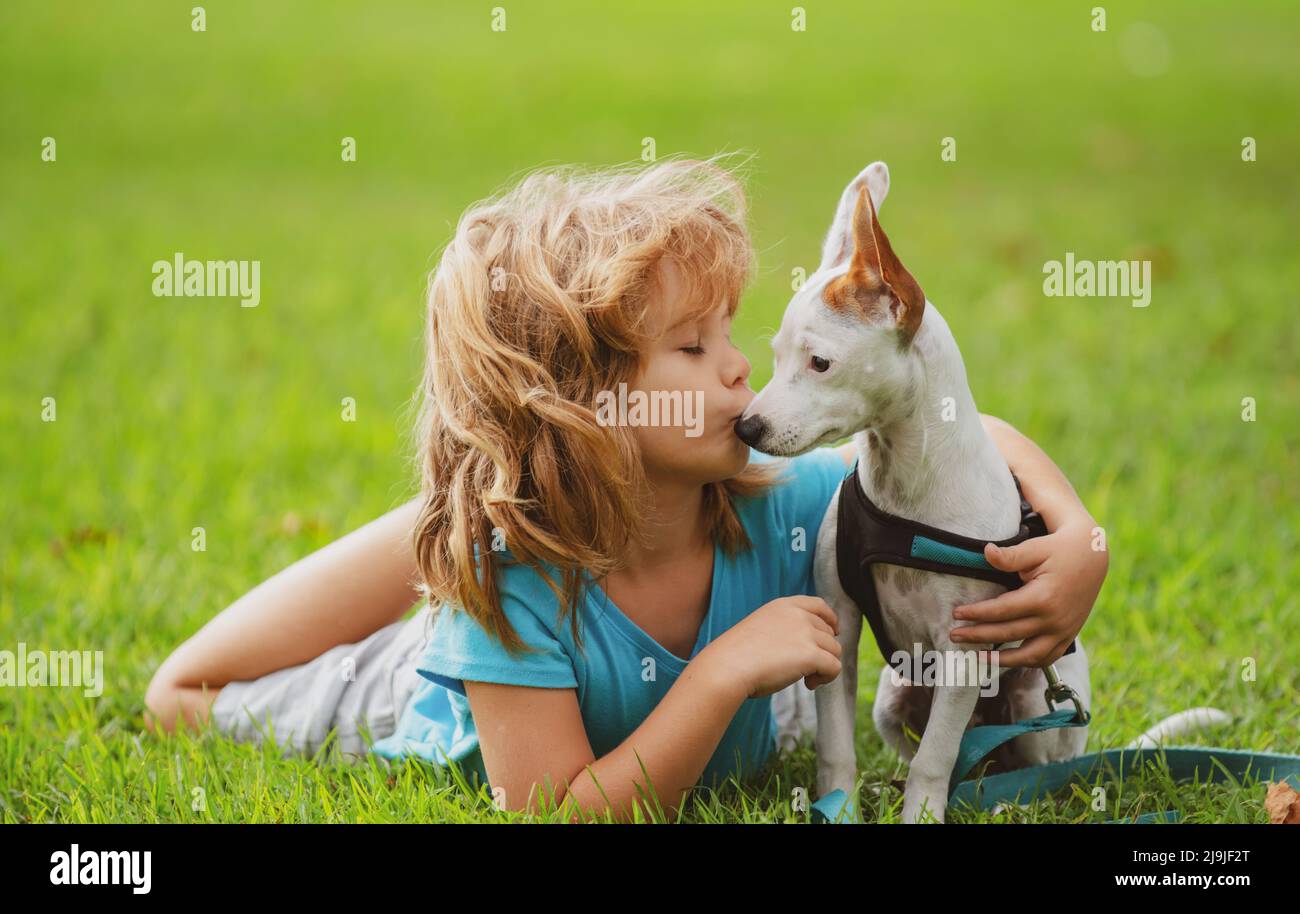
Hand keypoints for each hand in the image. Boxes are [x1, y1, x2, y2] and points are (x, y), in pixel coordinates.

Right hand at [697, 596, 842, 699]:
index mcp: (783, 605)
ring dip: (823, 666)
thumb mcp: (762, 629)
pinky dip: (826, 678)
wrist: (728, 667)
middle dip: (821, 651)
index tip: (832, 633)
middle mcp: (798, 615)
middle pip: (828, 632)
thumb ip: (784, 629)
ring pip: (834, 650)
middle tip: (804, 668)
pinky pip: (834, 666)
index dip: (830, 620)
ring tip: (805, 678)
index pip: (819, 605)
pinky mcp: (811, 654)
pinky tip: (808, 684)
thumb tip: (810, 647)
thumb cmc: (737, 656)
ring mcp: (806, 633)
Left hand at [949, 517, 1107, 667]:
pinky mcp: (1069, 635)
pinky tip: (1008, 662)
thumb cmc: (1060, 548)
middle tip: (954, 636)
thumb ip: (1010, 556)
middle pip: (1008, 634)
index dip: (976, 614)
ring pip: (1028, 656)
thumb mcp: (1036, 547)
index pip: (1001, 612)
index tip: (956, 614)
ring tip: (977, 657)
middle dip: (978, 636)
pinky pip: (1047, 658)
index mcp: (1043, 598)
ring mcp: (1063, 631)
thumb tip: (986, 552)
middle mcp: (1054, 620)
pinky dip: (1027, 663)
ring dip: (1001, 660)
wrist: (1094, 555)